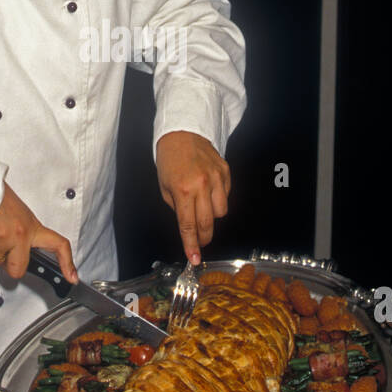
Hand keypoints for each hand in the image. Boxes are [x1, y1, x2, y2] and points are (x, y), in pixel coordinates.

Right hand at [0, 181, 77, 282]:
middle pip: (17, 270)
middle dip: (8, 266)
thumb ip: (25, 231)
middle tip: (4, 251)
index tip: (72, 277)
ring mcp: (3, 238)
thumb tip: (23, 250)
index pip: (58, 245)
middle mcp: (20, 234)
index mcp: (32, 226)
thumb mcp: (19, 212)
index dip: (67, 263)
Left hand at [156, 131, 230, 264]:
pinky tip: (208, 191)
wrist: (182, 133)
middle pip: (208, 223)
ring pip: (221, 212)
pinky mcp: (226, 171)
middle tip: (200, 241)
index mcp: (183, 190)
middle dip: (204, 237)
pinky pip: (226, 195)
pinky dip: (218, 199)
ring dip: (212, 216)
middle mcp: (202, 185)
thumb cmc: (169, 160)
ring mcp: (216, 178)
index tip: (194, 258)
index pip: (189, 226)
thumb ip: (177, 207)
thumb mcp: (164, 187)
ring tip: (202, 207)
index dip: (191, 245)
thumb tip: (188, 225)